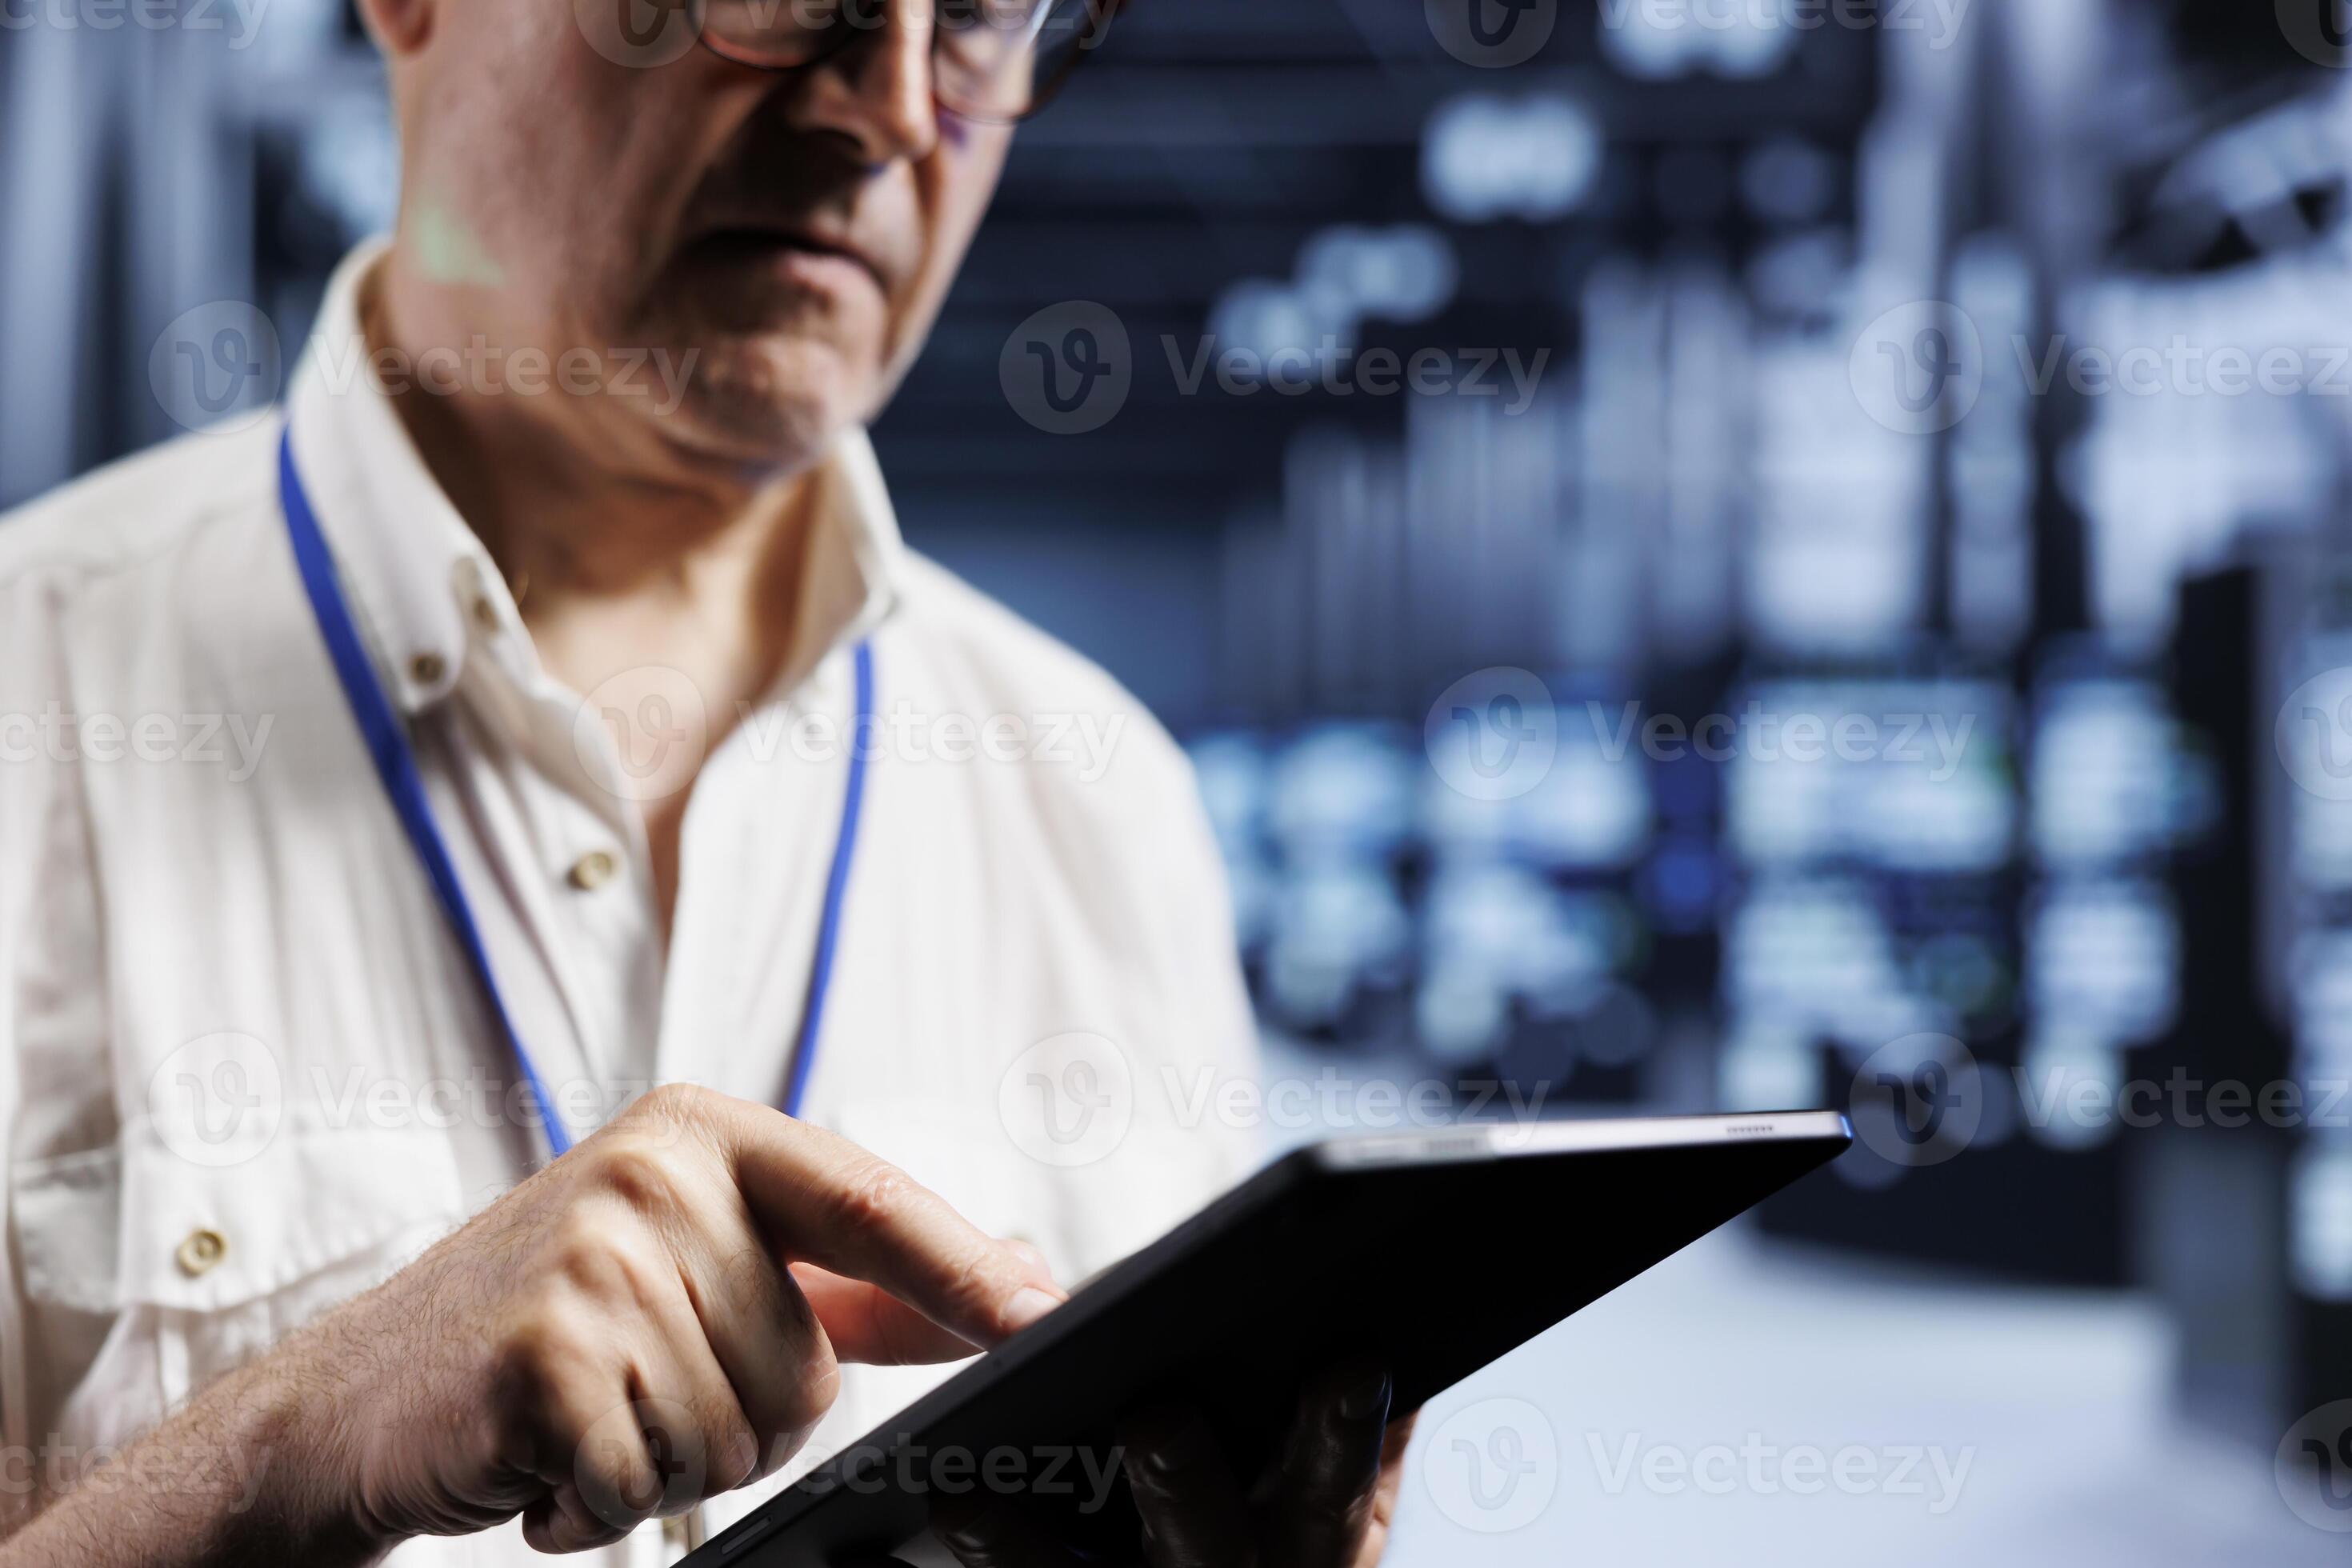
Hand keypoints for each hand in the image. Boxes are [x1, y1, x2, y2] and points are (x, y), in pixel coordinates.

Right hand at [273, 1084, 1062, 1553]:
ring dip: (664, 1464)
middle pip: (806, 1371)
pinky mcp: (541, 1356)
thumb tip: (1010, 1274)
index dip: (965, 1268)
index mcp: (706, 1134)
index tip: (1047, 1311)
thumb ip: (856, 1277)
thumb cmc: (547, 1324)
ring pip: (736, 1438)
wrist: (353, 1396)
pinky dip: (597, 1504)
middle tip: (632, 1382)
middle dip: (735, 1418)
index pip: (871, 1204)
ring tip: (584, 1413)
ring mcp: (593, 1259)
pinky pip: (648, 1484)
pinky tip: (538, 1454)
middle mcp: (653, 1175)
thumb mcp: (700, 1259)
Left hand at [932, 1368, 1415, 1567]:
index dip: (1342, 1436)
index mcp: (1308, 1544)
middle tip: (1156, 1418)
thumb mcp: (1325, 1498)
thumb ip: (1350, 1432)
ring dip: (1021, 1550)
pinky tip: (862, 1552)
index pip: (1335, 1492)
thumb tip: (1371, 1332)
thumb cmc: (1272, 1536)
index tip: (1348, 1360)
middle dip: (1185, 1488)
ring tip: (969, 1492)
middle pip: (1210, 1554)